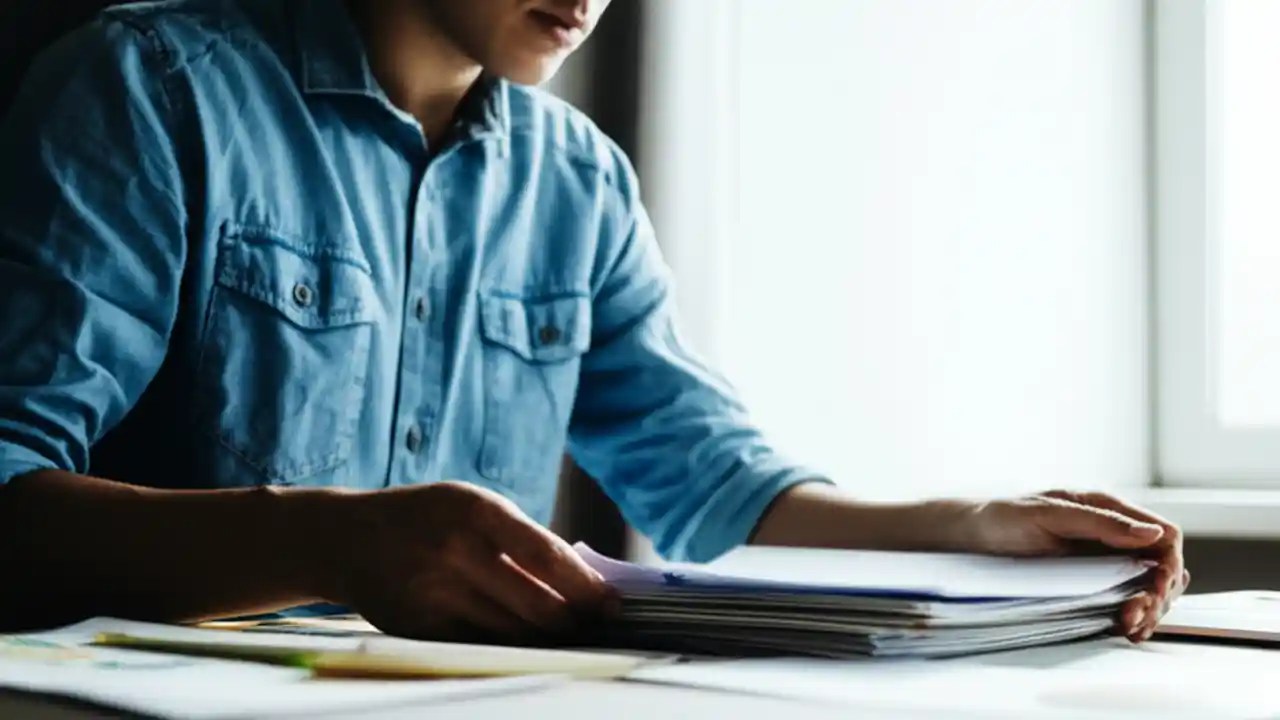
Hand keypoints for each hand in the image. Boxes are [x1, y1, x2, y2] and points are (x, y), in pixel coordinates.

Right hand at [324, 481, 616, 643]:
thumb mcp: (471, 505)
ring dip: (544, 640)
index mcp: (476, 510)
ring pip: (511, 633)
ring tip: (566, 637)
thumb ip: (520, 539)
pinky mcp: (416, 627)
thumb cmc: (426, 518)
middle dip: (574, 623)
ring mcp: (433, 592)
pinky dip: (504, 647)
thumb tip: (584, 583)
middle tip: (595, 628)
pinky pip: (477, 646)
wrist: (345, 537)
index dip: (587, 587)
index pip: (548, 556)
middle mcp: (454, 550)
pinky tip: (521, 645)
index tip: (613, 605)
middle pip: (536, 606)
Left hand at [966, 490, 1187, 642]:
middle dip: (1158, 594)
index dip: (1169, 563)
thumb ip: (1100, 522)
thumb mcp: (1048, 514)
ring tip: (1130, 626)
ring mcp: (1103, 559)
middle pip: (1163, 567)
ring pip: (1149, 587)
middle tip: (1137, 615)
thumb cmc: (1003, 517)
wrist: (970, 537)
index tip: (1155, 589)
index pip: (1165, 535)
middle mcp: (1113, 534)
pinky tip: (1126, 628)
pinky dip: (1134, 616)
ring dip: (1149, 609)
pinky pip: (1126, 599)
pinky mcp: (1092, 581)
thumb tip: (1152, 533)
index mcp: (1108, 510)